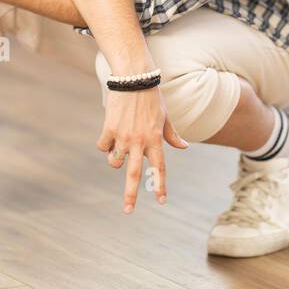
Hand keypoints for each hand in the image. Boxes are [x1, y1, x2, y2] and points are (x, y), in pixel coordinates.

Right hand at [96, 86, 188, 212]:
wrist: (133, 78)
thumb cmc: (151, 97)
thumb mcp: (164, 117)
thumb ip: (172, 135)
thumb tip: (185, 147)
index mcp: (155, 139)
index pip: (159, 167)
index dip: (160, 185)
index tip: (162, 201)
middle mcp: (140, 141)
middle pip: (135, 174)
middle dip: (131, 195)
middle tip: (127, 211)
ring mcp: (123, 136)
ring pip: (115, 161)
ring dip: (115, 160)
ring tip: (118, 147)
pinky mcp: (109, 128)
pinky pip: (103, 146)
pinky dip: (105, 144)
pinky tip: (109, 134)